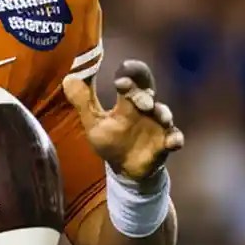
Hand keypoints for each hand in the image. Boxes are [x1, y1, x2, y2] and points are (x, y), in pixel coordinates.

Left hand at [63, 60, 184, 184]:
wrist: (125, 168)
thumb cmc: (111, 141)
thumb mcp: (94, 122)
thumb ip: (83, 101)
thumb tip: (68, 77)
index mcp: (128, 101)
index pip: (131, 82)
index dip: (129, 76)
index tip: (120, 78)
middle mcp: (145, 109)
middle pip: (149, 93)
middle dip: (145, 92)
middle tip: (140, 99)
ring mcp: (157, 125)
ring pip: (164, 113)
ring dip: (162, 112)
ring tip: (157, 113)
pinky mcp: (165, 143)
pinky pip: (174, 138)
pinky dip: (175, 139)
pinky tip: (172, 141)